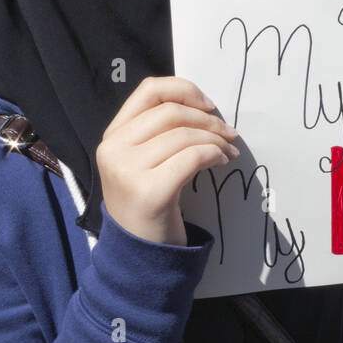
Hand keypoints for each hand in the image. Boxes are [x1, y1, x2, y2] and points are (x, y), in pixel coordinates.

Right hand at [96, 76, 238, 245]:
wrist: (139, 254)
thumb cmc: (148, 204)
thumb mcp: (143, 161)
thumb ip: (159, 132)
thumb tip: (203, 107)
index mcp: (112, 136)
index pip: (149, 90)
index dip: (184, 89)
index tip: (208, 105)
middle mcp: (114, 149)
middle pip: (171, 112)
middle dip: (208, 120)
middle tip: (229, 133)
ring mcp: (128, 171)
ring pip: (184, 135)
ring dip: (216, 140)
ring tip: (229, 151)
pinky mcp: (150, 191)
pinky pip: (193, 157)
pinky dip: (215, 155)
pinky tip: (222, 162)